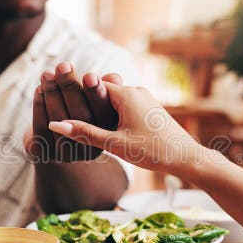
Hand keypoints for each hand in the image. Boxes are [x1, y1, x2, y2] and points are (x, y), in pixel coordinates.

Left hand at [24, 62, 122, 162]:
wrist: (59, 147)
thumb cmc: (85, 113)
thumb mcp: (98, 101)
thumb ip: (108, 88)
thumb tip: (114, 78)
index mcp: (109, 134)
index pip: (105, 113)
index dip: (96, 94)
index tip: (90, 75)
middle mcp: (91, 148)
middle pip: (81, 116)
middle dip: (70, 87)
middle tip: (63, 66)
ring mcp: (68, 154)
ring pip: (60, 120)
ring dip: (52, 93)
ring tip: (47, 73)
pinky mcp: (45, 154)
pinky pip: (41, 128)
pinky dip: (39, 106)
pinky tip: (39, 89)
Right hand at [46, 78, 203, 172]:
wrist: (187, 158)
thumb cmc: (152, 151)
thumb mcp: (114, 144)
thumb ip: (84, 133)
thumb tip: (55, 124)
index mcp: (126, 94)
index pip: (91, 84)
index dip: (75, 91)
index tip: (59, 96)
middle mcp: (136, 90)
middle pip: (102, 88)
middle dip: (87, 99)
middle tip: (71, 113)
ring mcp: (145, 99)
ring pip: (114, 97)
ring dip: (101, 108)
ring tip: (87, 125)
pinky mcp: (150, 109)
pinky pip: (125, 104)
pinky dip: (113, 113)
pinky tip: (107, 130)